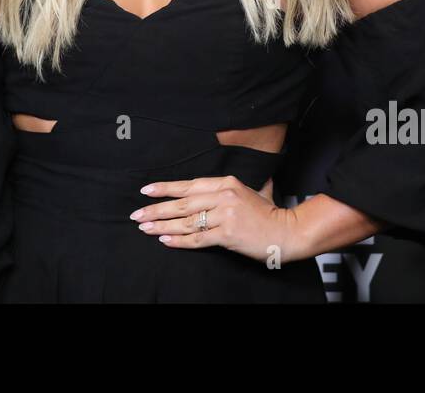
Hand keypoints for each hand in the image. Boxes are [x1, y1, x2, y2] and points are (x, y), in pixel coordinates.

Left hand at [129, 174, 310, 264]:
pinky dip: (179, 240)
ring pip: (187, 221)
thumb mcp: (251, 191)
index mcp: (226, 183)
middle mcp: (224, 196)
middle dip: (156, 209)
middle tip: (137, 214)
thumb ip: (232, 188)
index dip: (165, 188)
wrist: (287, 232)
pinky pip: (197, 238)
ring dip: (163, 225)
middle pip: (182, 203)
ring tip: (145, 228)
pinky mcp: (227, 234)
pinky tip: (164, 239)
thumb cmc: (269, 213)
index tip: (146, 191)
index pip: (188, 185)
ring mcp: (225, 215)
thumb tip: (219, 185)